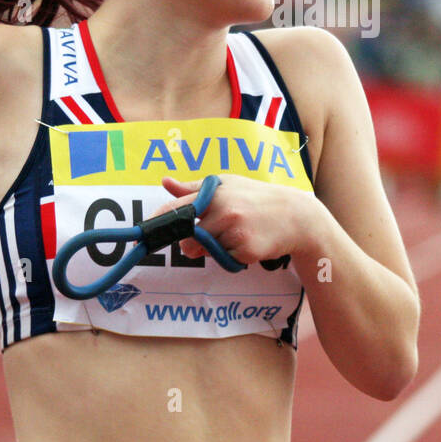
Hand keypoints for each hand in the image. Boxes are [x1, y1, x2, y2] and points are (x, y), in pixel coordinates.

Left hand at [157, 174, 317, 265]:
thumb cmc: (257, 198)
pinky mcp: (244, 249)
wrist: (296, 216)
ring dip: (215, 249)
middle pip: (189, 238)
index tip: (143, 235)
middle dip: (193, 244)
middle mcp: (223, 210)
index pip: (177, 209)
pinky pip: (225, 260)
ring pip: (207, 251)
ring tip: (238, 234)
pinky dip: (233, 256)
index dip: (159, 223)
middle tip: (213, 235)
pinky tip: (249, 242)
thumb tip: (164, 181)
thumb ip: (194, 188)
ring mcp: (234, 230)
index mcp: (215, 192)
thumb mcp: (228, 186)